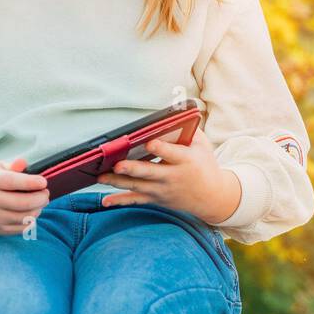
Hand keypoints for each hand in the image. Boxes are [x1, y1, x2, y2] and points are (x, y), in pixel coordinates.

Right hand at [0, 157, 49, 235]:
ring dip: (38, 209)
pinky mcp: (0, 229)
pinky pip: (24, 227)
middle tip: (46, 193)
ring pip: (26, 217)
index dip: (31, 183)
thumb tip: (22, 163)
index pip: (13, 182)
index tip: (43, 182)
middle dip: (41, 198)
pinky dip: (32, 219)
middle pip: (24, 203)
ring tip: (40, 202)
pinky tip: (31, 211)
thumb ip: (13, 166)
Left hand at [94, 127, 239, 223]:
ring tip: (101, 177)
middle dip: (132, 169)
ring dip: (118, 182)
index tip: (150, 143)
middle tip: (118, 165)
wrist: (212, 197)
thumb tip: (175, 113)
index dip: (161, 148)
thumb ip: (189, 130)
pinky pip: (136, 200)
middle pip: (149, 172)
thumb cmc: (204, 165)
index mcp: (185, 160)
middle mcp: (172, 177)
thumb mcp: (202, 145)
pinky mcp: (155, 198)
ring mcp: (162, 190)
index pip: (171, 153)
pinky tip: (105, 201)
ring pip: (137, 186)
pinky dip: (120, 201)